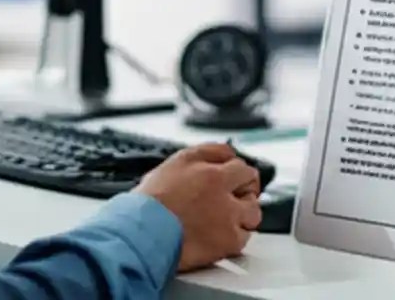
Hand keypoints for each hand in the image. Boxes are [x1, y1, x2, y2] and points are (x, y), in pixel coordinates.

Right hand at [134, 143, 262, 271]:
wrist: (141, 236)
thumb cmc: (149, 204)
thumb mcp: (173, 165)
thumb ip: (204, 154)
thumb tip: (227, 153)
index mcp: (209, 172)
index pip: (238, 164)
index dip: (235, 171)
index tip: (233, 177)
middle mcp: (222, 192)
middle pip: (251, 184)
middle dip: (244, 189)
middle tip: (232, 197)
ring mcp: (228, 218)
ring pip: (253, 212)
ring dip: (243, 213)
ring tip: (225, 218)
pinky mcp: (227, 242)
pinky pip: (244, 237)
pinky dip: (235, 236)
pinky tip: (219, 235)